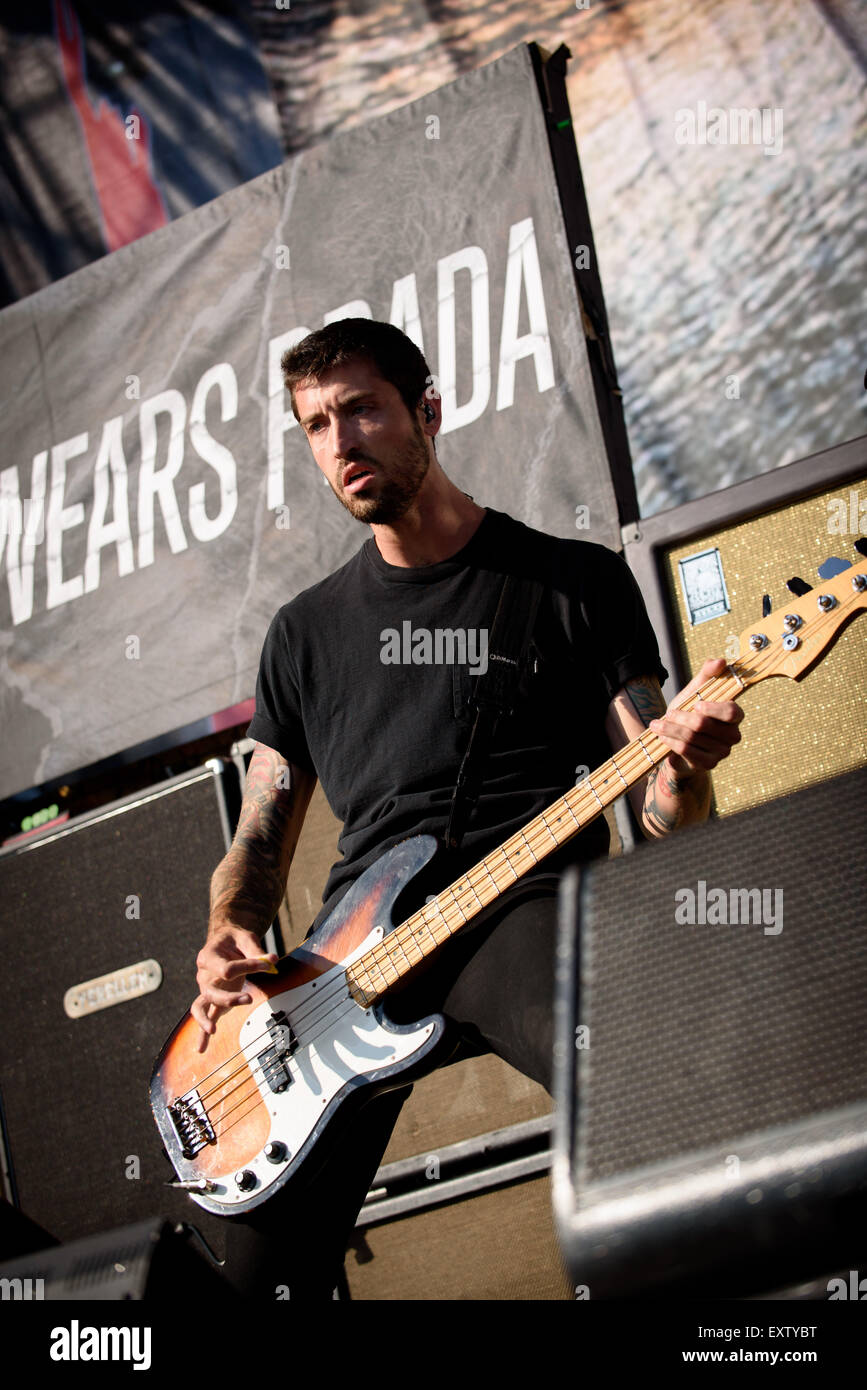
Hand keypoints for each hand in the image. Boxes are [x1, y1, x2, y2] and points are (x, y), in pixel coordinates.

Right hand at [191, 925, 276, 1052]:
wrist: (225, 940)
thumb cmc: (235, 939)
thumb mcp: (246, 938)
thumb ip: (257, 951)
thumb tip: (272, 961)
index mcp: (208, 956)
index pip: (227, 968)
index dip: (249, 966)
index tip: (267, 963)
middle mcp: (203, 974)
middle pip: (210, 991)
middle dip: (228, 997)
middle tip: (249, 998)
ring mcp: (205, 988)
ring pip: (201, 1006)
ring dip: (208, 1018)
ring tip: (213, 1030)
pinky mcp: (211, 999)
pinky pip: (204, 1016)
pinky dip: (201, 1033)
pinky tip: (201, 1049)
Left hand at [649, 656, 743, 777]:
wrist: (676, 743)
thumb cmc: (689, 714)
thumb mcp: (696, 691)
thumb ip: (707, 674)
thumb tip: (721, 661)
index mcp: (734, 716)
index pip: (732, 712)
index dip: (713, 708)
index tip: (695, 704)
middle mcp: (733, 735)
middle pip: (704, 725)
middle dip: (681, 717)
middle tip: (668, 713)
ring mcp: (722, 752)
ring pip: (691, 737)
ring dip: (670, 729)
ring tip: (657, 724)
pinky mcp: (708, 765)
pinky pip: (686, 750)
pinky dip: (671, 741)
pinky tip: (662, 737)